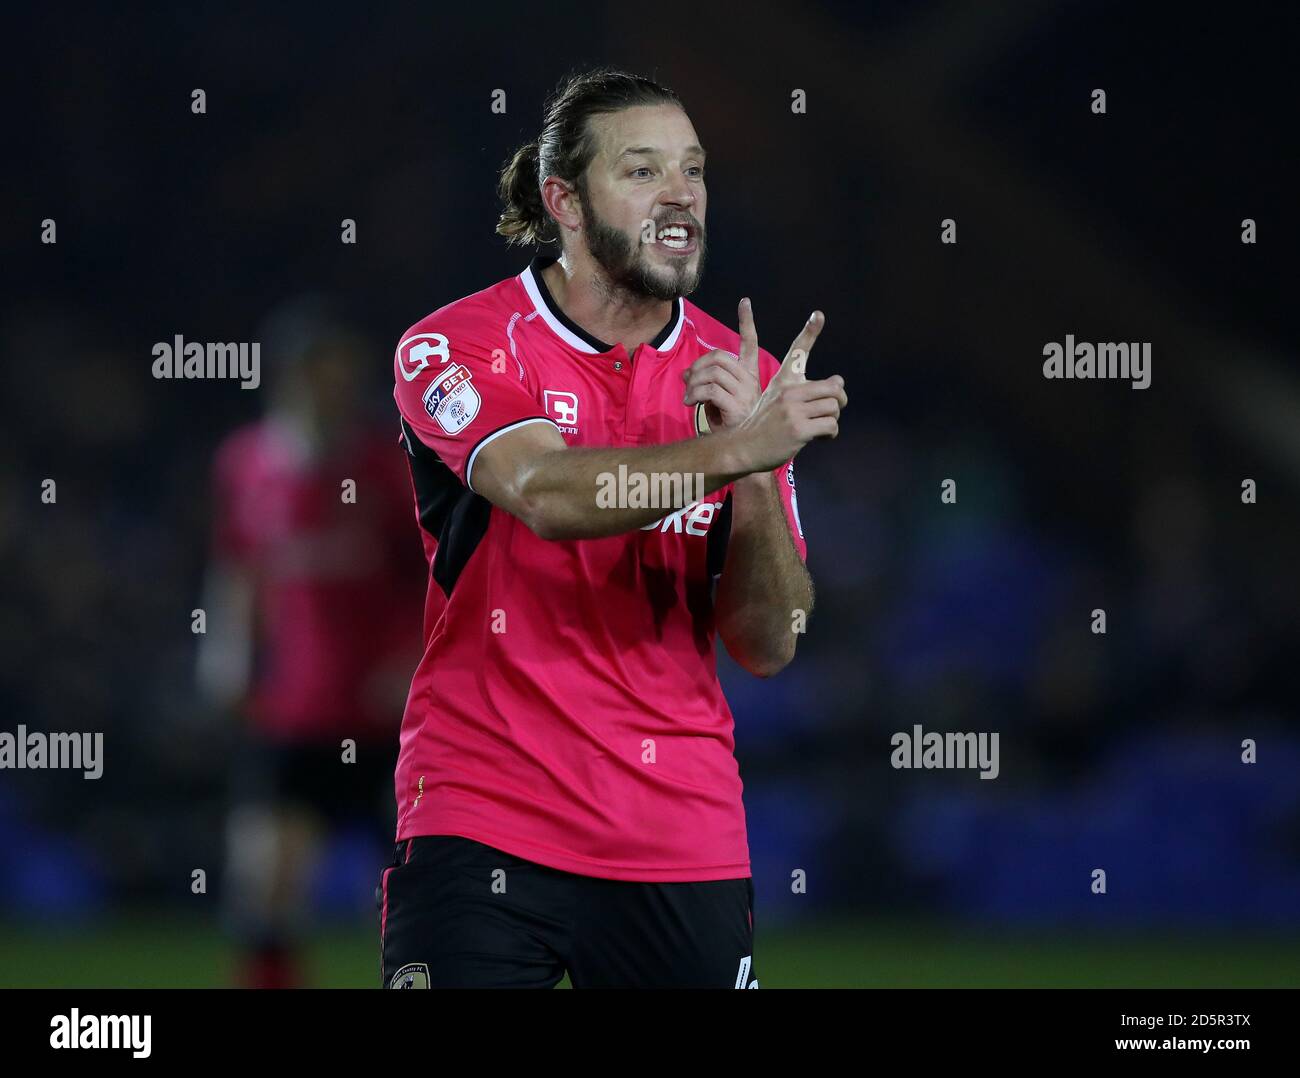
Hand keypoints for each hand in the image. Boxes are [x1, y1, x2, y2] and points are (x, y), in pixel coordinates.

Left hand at [681, 298, 762, 430]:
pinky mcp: (737, 407)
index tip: (745, 302)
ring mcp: (746, 394)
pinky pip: (710, 390)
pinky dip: (694, 394)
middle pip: (720, 357)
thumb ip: (705, 381)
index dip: (747, 322)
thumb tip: (687, 372)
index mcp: (750, 376)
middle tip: (688, 380)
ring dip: (694, 382)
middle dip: (698, 365)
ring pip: (713, 373)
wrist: (740, 453)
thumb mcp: (716, 399)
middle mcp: (751, 382)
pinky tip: (690, 404)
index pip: (750, 344)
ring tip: (689, 396)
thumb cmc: (727, 424)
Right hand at [732, 305, 845, 472]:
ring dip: (833, 421)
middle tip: (833, 411)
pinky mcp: (799, 429)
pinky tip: (820, 439)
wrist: (743, 448)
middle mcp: (788, 392)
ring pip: (834, 407)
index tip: (818, 314)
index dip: (809, 332)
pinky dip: (830, 434)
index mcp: (783, 382)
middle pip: (833, 387)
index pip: (798, 352)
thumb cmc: (764, 427)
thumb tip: (839, 381)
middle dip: (839, 401)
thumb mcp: (779, 402)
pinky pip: (831, 425)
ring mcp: (793, 410)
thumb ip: (807, 391)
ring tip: (822, 429)